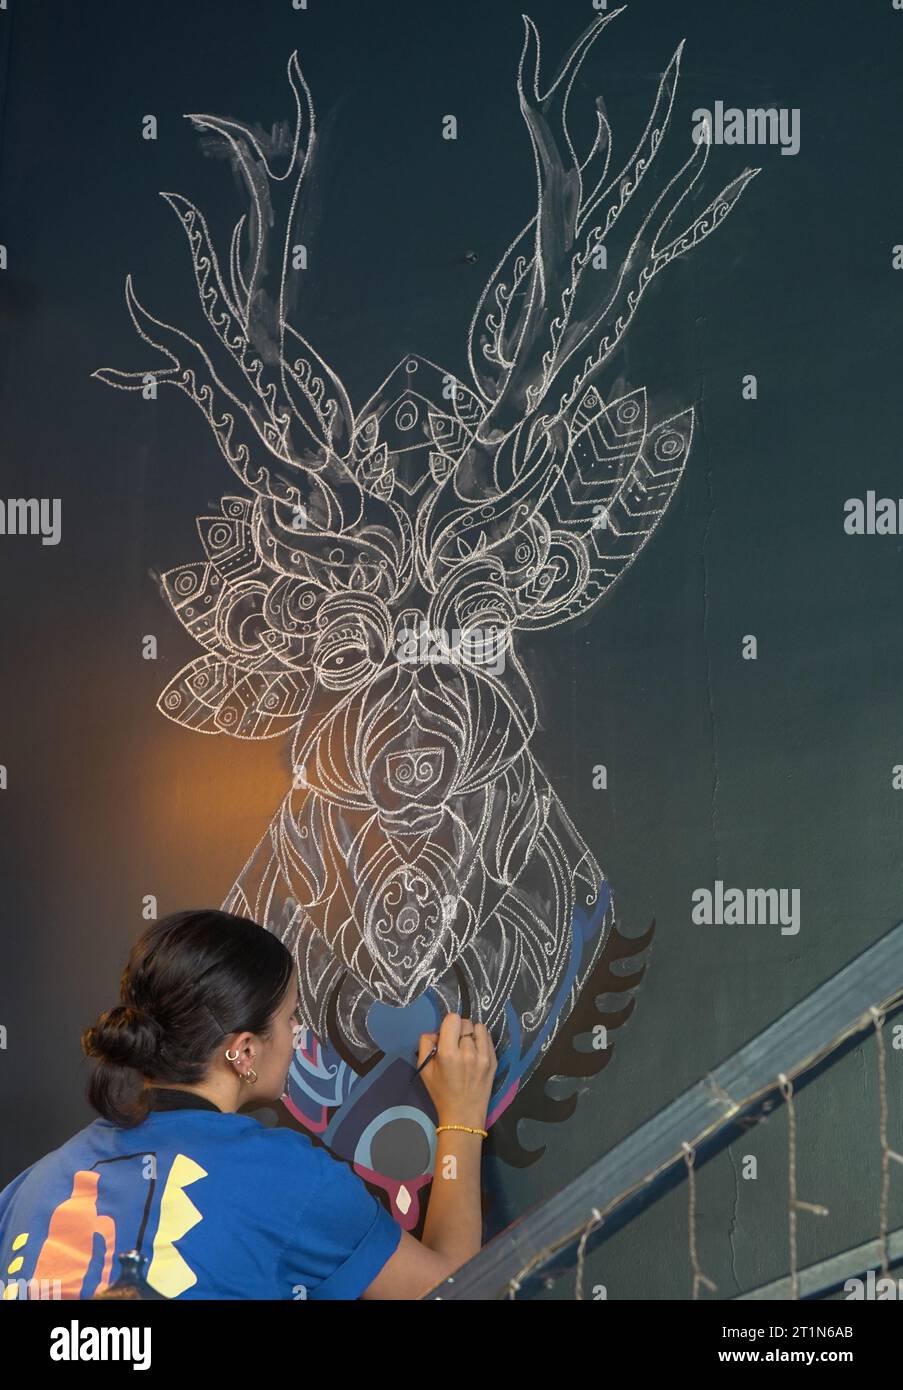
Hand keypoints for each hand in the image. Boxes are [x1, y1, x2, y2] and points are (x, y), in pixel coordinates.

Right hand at [416, 1012, 496, 1127]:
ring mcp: (483, 1056)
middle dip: (459, 1029)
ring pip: (479, 1027)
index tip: (446, 1034)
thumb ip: (426, 1044)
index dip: (448, 1024)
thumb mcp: (425, 1070)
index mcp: (448, 1054)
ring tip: (467, 1046)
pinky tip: (475, 1052)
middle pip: (465, 1022)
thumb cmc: (441, 1093)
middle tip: (455, 1042)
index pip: (453, 1019)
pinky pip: (488, 1038)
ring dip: (471, 1033)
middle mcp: (467, 1052)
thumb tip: (435, 1032)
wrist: (463, 1115)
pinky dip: (481, 1040)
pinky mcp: (494, 1061)